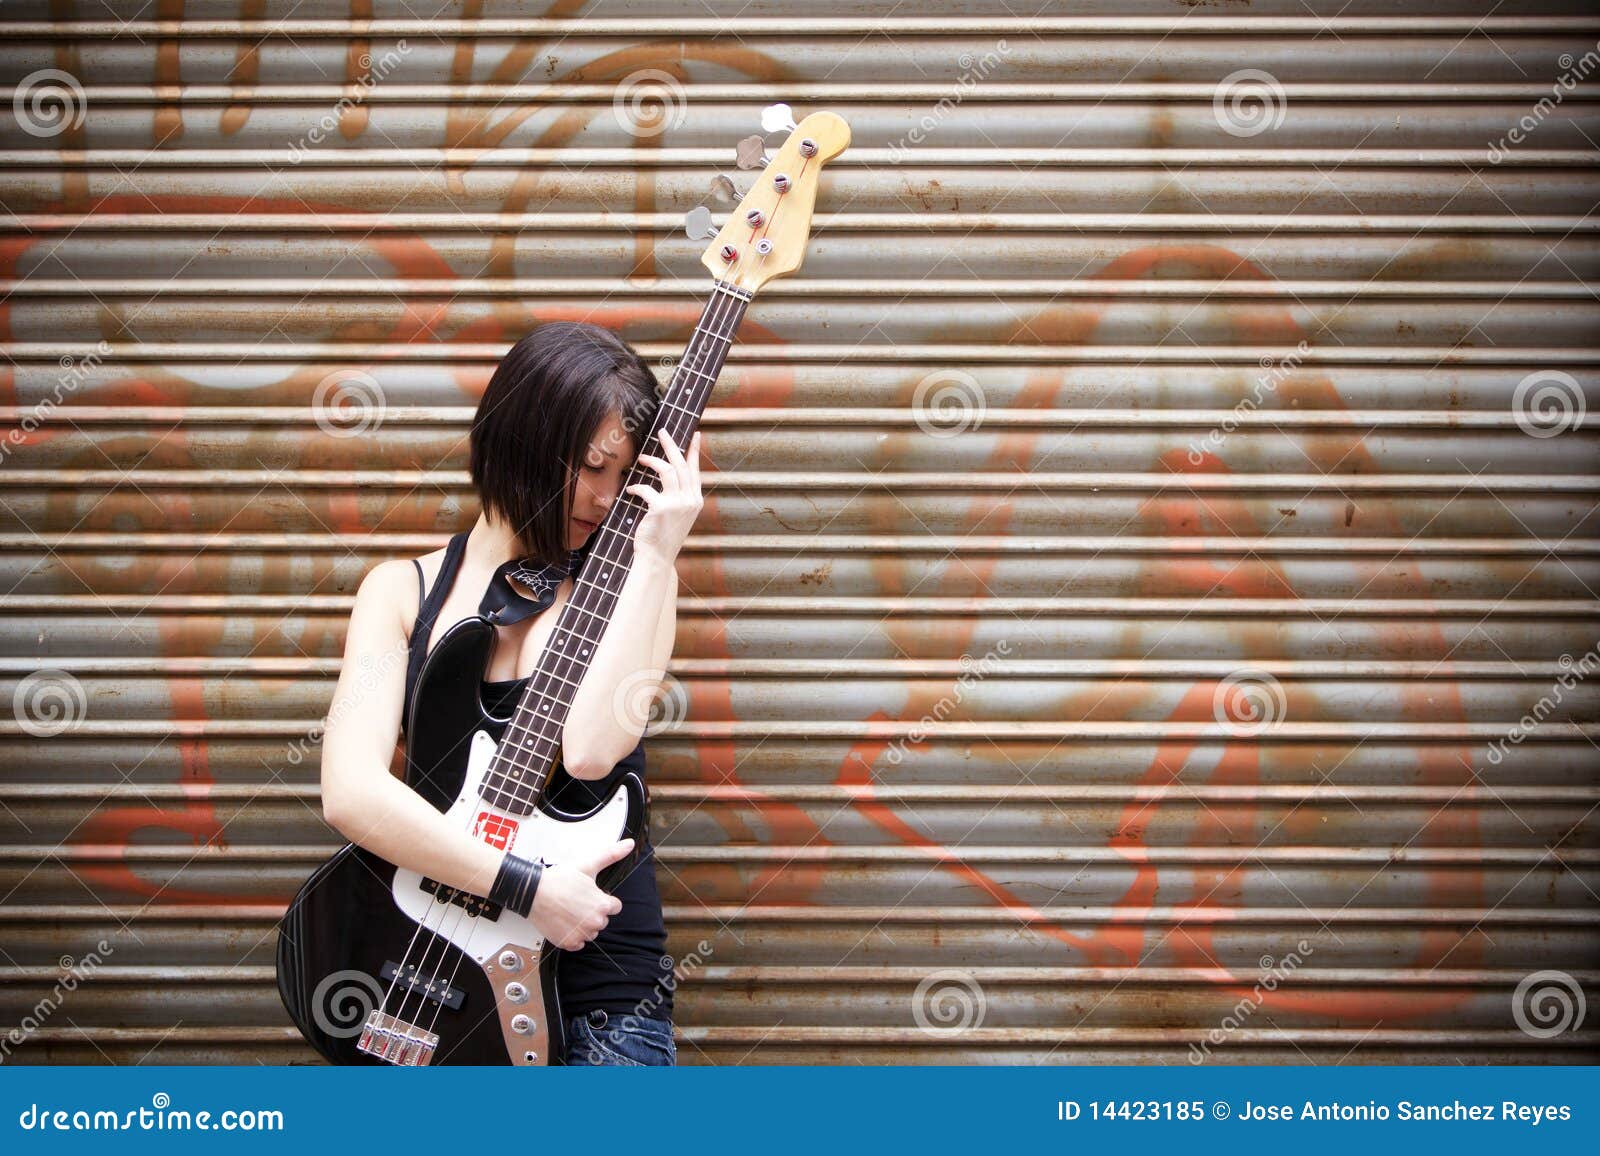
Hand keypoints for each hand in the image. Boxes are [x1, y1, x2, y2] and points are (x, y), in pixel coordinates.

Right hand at [527, 838, 633, 950]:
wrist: (533, 891)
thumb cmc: (559, 879)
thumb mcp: (588, 865)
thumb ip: (611, 855)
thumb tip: (629, 844)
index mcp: (602, 906)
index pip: (615, 907)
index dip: (603, 899)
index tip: (591, 896)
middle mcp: (594, 923)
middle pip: (602, 920)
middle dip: (593, 912)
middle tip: (578, 901)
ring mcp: (580, 934)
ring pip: (590, 932)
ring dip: (584, 924)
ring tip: (570, 910)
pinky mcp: (568, 943)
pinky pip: (577, 943)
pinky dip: (572, 935)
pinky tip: (565, 922)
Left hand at [626, 429, 702, 563]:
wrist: (657, 558)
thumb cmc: (663, 537)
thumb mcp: (677, 515)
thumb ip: (678, 497)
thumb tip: (669, 475)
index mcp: (695, 501)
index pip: (695, 470)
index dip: (694, 451)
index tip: (695, 434)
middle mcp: (690, 500)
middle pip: (682, 464)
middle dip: (671, 445)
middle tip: (662, 432)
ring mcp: (678, 504)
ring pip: (668, 470)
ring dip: (653, 461)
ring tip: (642, 458)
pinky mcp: (661, 508)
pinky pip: (647, 489)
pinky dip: (636, 487)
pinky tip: (630, 489)